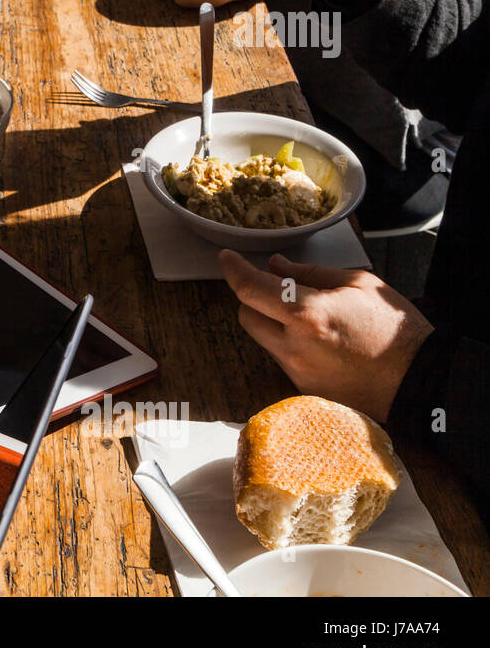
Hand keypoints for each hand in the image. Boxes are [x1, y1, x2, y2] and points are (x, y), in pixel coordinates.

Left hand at [219, 250, 433, 420]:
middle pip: (246, 316)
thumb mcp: (359, 284)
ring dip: (272, 322)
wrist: (420, 381)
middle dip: (255, 298)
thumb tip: (276, 266)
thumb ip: (310, 272)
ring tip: (308, 317)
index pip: (250, 289)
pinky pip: (282, 359)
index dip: (234, 270)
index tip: (227, 258)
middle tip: (277, 289)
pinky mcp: (303, 389)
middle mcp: (294, 346)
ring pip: (262, 339)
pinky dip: (290, 344)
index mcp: (308, 315)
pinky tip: (320, 342)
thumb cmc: (395, 329)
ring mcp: (296, 372)